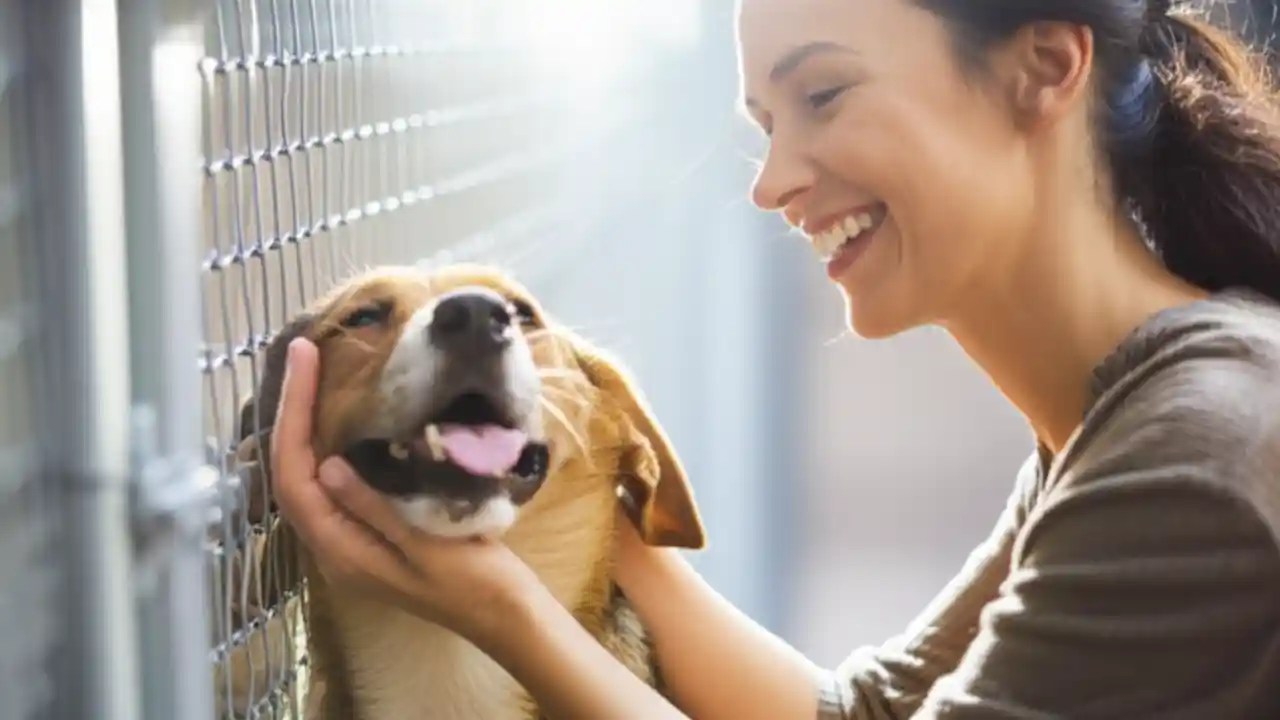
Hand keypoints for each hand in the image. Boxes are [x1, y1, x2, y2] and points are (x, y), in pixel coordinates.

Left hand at [269, 337, 541, 642]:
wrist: (505, 615)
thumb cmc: (474, 584)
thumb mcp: (427, 545)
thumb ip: (376, 508)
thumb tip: (328, 466)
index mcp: (342, 552)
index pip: (295, 478)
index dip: (292, 417)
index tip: (303, 362)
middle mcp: (336, 547)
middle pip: (293, 473)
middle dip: (292, 413)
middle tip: (304, 356)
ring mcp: (353, 541)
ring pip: (311, 477)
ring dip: (307, 427)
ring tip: (313, 377)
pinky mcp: (372, 533)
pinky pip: (336, 483)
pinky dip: (331, 444)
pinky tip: (344, 419)